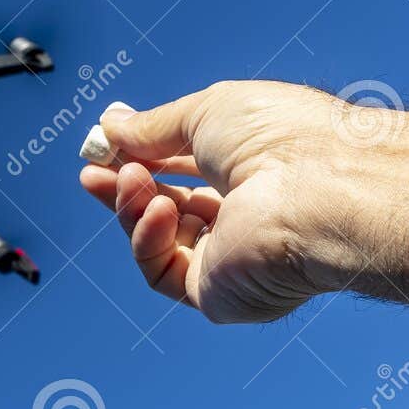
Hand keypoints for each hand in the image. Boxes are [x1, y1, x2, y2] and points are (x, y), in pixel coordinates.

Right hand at [77, 80, 408, 323]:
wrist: (318, 189)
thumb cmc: (279, 138)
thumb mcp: (206, 112)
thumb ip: (154, 127)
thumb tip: (110, 126)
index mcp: (256, 169)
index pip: (187, 169)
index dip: (142, 157)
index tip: (102, 145)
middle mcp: (248, 217)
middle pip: (169, 209)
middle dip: (125, 188)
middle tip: (89, 172)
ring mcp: (234, 260)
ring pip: (160, 242)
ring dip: (134, 207)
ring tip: (131, 180)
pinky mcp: (221, 296)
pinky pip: (163, 272)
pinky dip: (149, 240)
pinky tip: (158, 210)